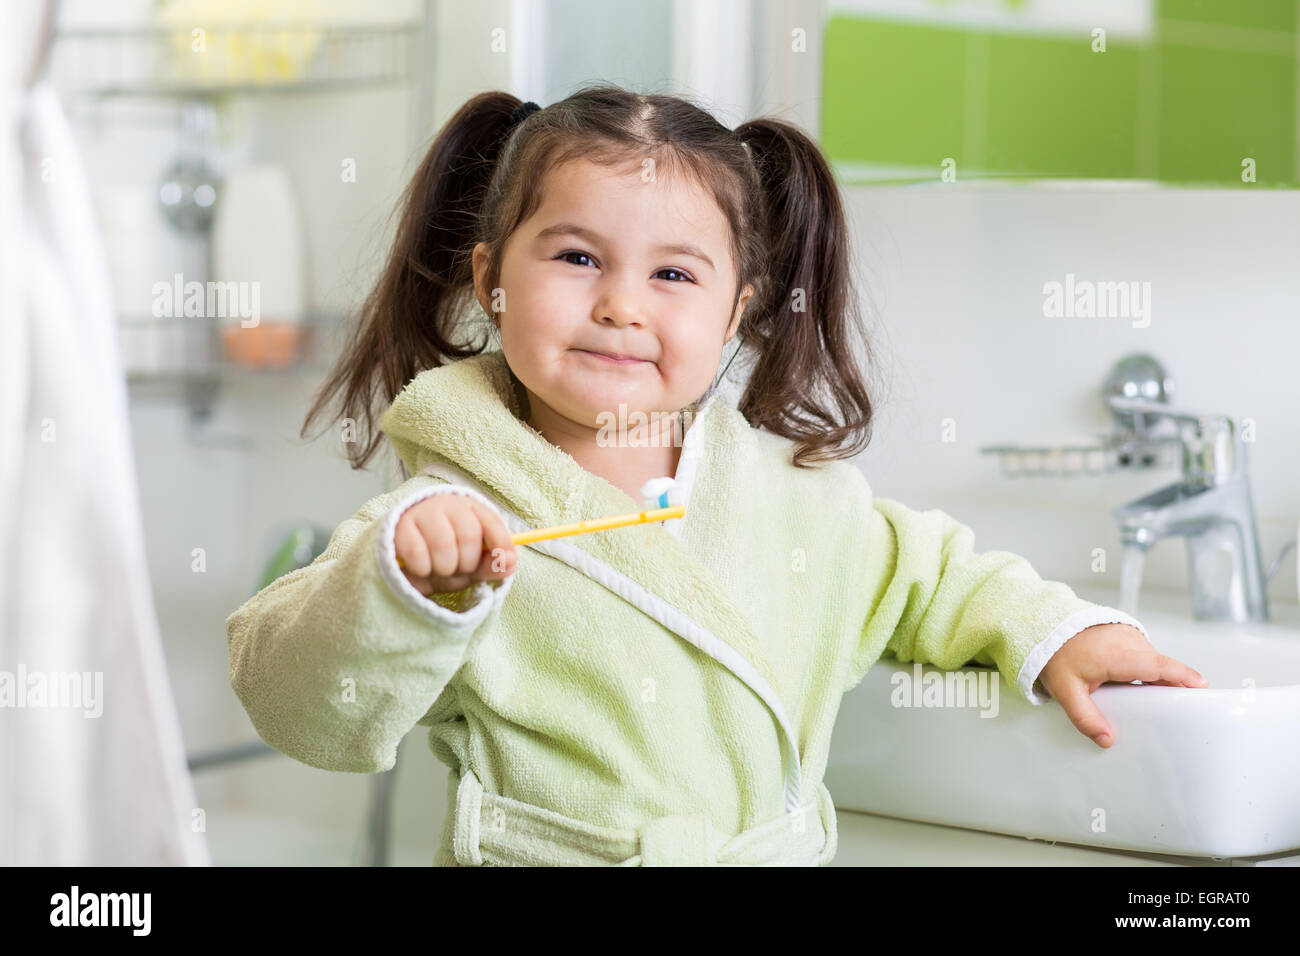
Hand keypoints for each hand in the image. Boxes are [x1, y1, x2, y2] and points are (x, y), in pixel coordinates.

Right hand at [394, 494, 517, 596]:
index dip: (502, 543)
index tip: (505, 563)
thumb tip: (510, 563)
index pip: (491, 521)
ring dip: (444, 568)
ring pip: (443, 544)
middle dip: (466, 563)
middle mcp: (447, 504)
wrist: (401, 552)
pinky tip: (421, 568)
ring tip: (438, 569)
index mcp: (470, 509)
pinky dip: (423, 569)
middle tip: (457, 569)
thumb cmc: (443, 557)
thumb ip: (491, 565)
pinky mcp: (399, 527)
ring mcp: (421, 513)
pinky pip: (418, 553)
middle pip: (469, 535)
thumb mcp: (470, 564)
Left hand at [1037, 623, 1207, 748]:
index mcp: (1117, 654)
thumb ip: (1085, 717)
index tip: (1202, 687)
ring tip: (1166, 702)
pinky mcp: (1128, 635)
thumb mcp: (1065, 691)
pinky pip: (1147, 655)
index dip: (1182, 676)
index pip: (1157, 665)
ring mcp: (1129, 635)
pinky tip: (1143, 686)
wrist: (1046, 626)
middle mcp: (1128, 641)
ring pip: (1155, 661)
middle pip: (1162, 667)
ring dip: (1160, 678)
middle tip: (1187, 709)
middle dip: (1176, 686)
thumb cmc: (1055, 655)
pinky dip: (1150, 669)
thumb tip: (1106, 739)